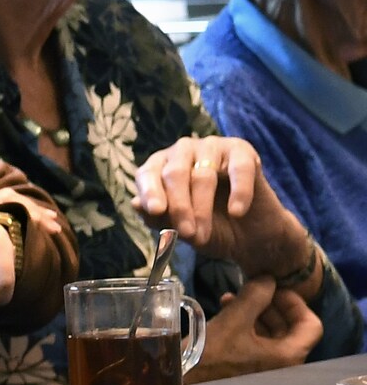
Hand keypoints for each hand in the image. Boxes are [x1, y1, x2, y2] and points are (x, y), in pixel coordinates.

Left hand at [133, 136, 312, 278]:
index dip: (150, 192)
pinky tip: (237, 212)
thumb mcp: (180, 229)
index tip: (155, 211)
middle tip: (186, 234)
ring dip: (202, 208)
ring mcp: (212, 147)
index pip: (148, 174)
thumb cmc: (208, 229)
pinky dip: (239, 192)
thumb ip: (158, 217)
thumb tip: (135, 203)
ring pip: (203, 174)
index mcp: (159, 166)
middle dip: (179, 208)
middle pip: (175, 174)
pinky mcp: (242, 150)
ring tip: (204, 235)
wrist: (250, 237)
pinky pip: (239, 169)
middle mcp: (182, 151)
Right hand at [186, 276, 321, 382]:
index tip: (273, 289)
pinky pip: (257, 343)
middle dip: (271, 304)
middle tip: (252, 289)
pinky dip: (246, 325)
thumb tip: (268, 278)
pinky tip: (226, 310)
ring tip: (233, 297)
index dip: (295, 302)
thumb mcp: (232, 321)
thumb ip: (255, 295)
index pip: (311, 324)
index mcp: (287, 355)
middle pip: (290, 328)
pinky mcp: (248, 369)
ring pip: (272, 334)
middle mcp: (282, 365)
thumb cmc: (209, 357)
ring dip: (256, 312)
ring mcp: (265, 368)